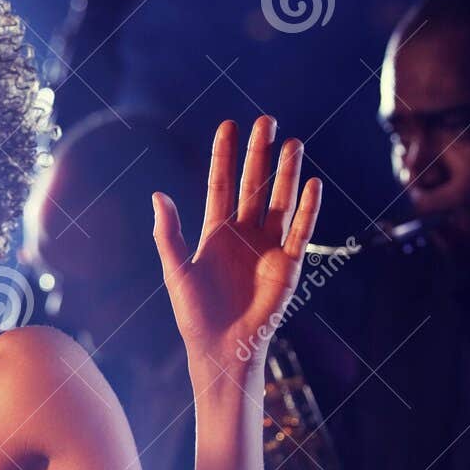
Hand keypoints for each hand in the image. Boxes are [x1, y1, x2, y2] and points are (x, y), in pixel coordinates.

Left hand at [151, 115, 321, 373]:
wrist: (221, 347)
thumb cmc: (194, 313)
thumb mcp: (176, 271)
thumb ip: (168, 234)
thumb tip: (157, 196)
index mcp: (215, 232)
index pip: (221, 185)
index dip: (224, 157)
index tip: (229, 126)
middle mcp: (244, 234)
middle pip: (253, 185)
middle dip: (259, 155)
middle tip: (266, 121)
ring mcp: (268, 246)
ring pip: (279, 201)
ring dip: (286, 174)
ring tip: (292, 143)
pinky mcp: (288, 264)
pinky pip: (300, 231)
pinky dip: (308, 209)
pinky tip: (312, 184)